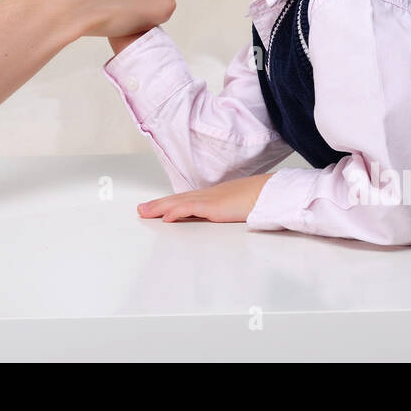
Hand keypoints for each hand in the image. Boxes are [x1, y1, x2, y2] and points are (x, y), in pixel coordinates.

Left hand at [137, 173, 274, 222]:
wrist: (269, 193)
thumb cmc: (258, 199)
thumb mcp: (238, 206)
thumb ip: (228, 210)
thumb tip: (223, 215)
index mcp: (213, 196)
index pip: (186, 200)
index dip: (170, 203)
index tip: (157, 208)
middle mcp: (207, 196)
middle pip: (177, 200)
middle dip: (158, 205)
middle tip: (141, 209)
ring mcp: (209, 200)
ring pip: (178, 203)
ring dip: (159, 208)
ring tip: (144, 212)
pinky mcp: (212, 206)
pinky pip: (189, 209)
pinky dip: (175, 212)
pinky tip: (165, 217)